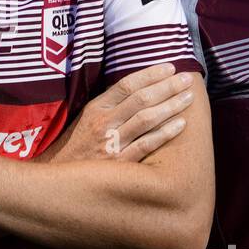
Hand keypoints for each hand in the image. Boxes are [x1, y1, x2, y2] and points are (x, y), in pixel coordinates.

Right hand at [43, 63, 196, 163]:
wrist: (59, 180)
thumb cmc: (76, 149)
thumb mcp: (85, 121)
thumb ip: (109, 106)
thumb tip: (139, 90)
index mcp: (95, 109)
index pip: (126, 84)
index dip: (150, 74)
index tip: (170, 67)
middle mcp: (103, 123)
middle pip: (141, 99)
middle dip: (167, 87)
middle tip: (187, 80)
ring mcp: (111, 143)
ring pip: (146, 119)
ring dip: (171, 106)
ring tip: (188, 98)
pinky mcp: (119, 164)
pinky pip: (146, 145)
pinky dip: (165, 133)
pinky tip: (181, 124)